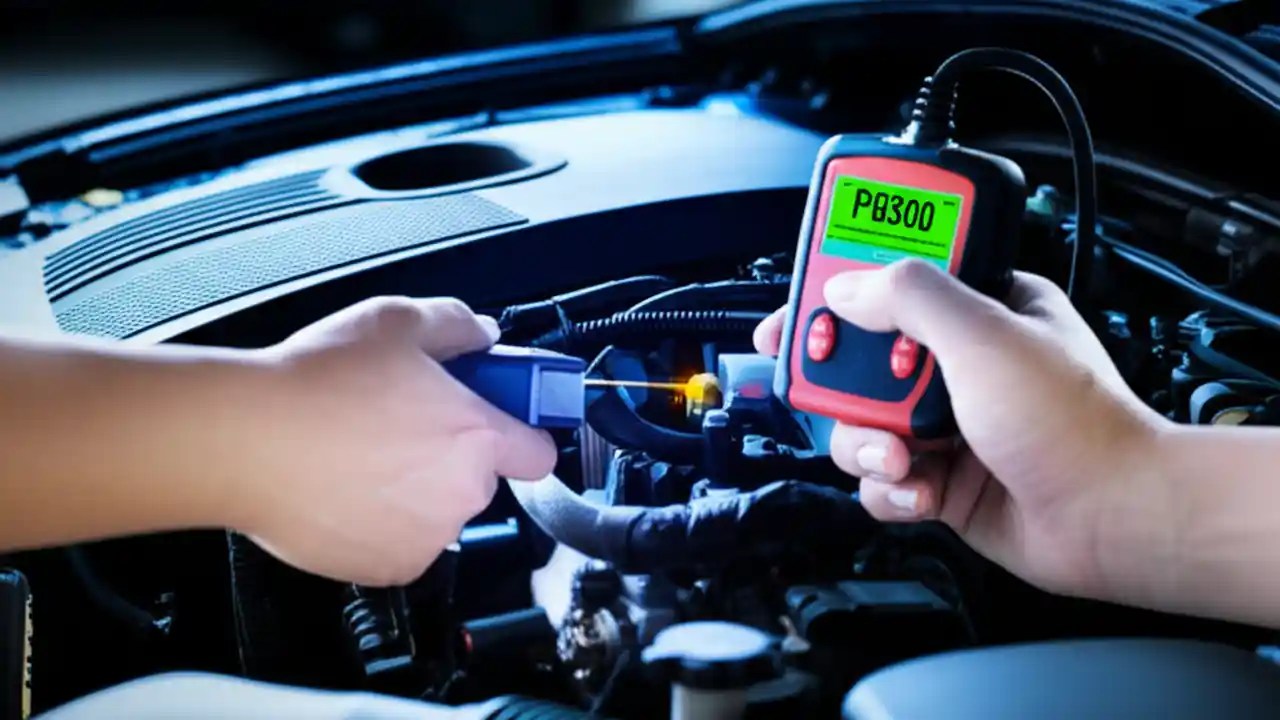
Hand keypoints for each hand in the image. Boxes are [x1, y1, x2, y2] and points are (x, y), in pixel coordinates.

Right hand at [232, 297, 555, 585]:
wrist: (245, 442)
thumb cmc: (317, 382)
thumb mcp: (396, 321)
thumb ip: (456, 325)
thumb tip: (482, 333)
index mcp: (478, 435)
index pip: (540, 451)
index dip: (523, 431)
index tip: (505, 421)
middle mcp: (463, 493)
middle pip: (479, 476)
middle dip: (450, 453)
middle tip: (401, 423)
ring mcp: (427, 537)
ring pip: (436, 510)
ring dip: (413, 489)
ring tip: (360, 453)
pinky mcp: (389, 568)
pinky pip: (401, 541)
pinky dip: (380, 522)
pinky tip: (344, 486)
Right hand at [755, 260, 1166, 598]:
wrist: (1111, 522)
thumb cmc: (1077, 425)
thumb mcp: (985, 337)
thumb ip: (910, 298)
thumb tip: (847, 288)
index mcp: (979, 307)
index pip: (892, 278)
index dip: (836, 289)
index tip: (796, 309)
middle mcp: (958, 363)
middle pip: (859, 358)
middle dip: (844, 386)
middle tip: (837, 393)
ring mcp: (947, 423)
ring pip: (860, 422)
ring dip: (867, 443)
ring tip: (901, 456)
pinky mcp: (941, 478)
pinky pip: (880, 478)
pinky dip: (891, 488)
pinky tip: (923, 490)